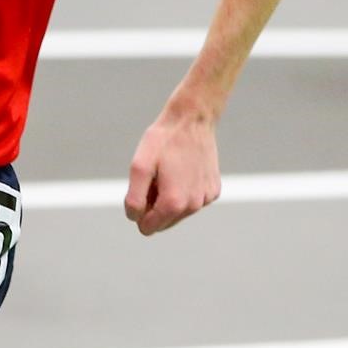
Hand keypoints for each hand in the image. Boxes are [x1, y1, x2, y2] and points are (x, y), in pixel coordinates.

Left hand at [123, 111, 220, 235]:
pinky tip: (183, 170)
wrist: (192, 120)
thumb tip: (135, 218)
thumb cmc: (163, 141)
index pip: (148, 227)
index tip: (143, 187)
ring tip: (169, 173)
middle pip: (164, 223)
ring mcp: (206, 199)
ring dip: (170, 199)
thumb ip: (134, 198)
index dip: (139, 210)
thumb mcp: (139, 166)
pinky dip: (184, 192)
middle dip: (154, 206)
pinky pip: (193, 201)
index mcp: (174, 203)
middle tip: (155, 178)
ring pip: (179, 213)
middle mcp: (193, 206)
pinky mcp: (213, 190)